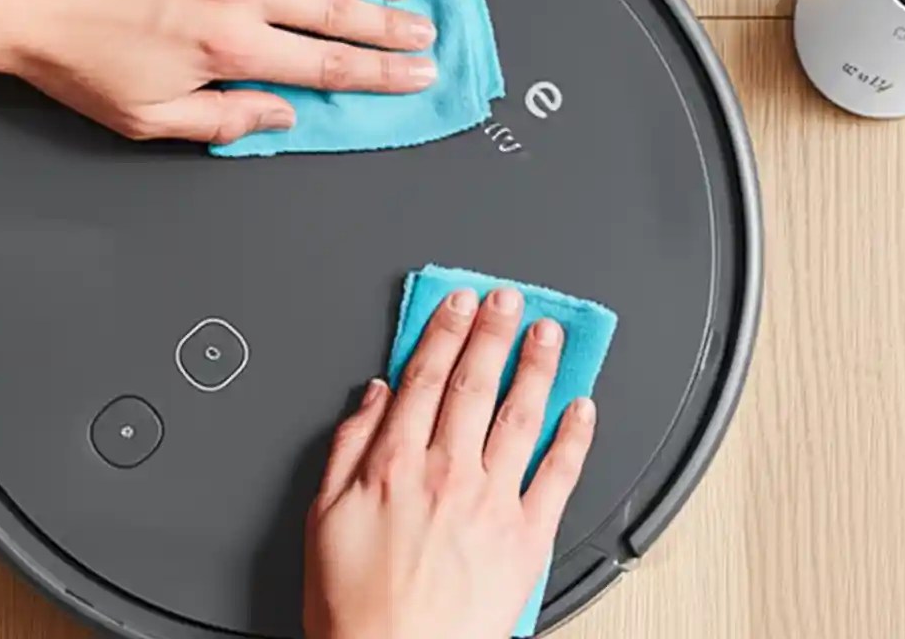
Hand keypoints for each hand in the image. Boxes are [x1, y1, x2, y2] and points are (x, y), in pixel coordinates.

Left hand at [8, 0, 437, 142]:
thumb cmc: (69, 52)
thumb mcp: (148, 116)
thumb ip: (226, 120)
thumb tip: (282, 117)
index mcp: (227, 47)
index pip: (327, 65)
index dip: (381, 72)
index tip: (416, 73)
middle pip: (337, 7)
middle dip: (391, 24)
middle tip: (426, 32)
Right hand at [303, 287, 597, 638]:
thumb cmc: (356, 604)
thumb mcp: (322, 518)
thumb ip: (348, 447)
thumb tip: (372, 398)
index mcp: (396, 464)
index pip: (425, 379)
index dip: (445, 333)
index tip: (459, 304)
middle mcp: (448, 473)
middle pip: (475, 385)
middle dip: (493, 332)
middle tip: (508, 299)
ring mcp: (492, 501)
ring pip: (520, 415)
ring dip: (535, 367)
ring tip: (546, 333)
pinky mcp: (527, 536)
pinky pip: (559, 475)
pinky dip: (574, 436)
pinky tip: (582, 408)